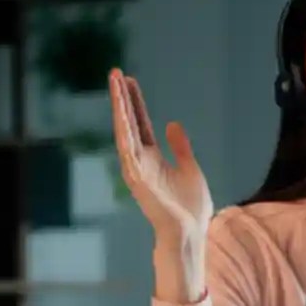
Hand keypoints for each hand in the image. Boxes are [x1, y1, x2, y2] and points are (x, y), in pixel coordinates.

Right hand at [109, 68, 213, 244]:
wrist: (190, 233)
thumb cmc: (190, 208)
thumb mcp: (190, 168)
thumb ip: (180, 148)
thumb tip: (172, 124)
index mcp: (153, 158)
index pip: (141, 123)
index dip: (135, 102)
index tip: (129, 81)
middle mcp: (141, 160)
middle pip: (129, 122)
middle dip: (122, 98)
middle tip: (115, 72)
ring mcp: (137, 169)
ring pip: (124, 132)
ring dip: (119, 108)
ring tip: (115, 84)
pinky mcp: (137, 178)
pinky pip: (128, 150)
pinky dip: (124, 132)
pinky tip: (121, 114)